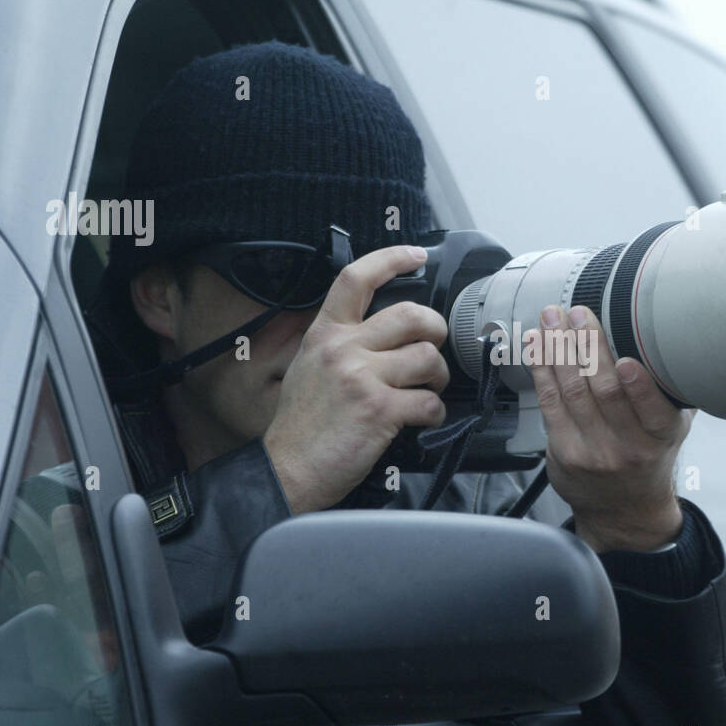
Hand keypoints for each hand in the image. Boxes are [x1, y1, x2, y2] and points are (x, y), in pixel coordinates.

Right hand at [264, 245, 448, 513]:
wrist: (287, 469)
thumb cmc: (301, 427)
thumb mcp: (308, 367)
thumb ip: (342, 344)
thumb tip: (383, 334)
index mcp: (325, 333)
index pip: (357, 278)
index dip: (392, 258)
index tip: (417, 256)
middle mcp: (343, 348)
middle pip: (412, 314)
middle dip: (436, 331)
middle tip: (433, 348)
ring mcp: (362, 377)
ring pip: (428, 357)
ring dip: (439, 377)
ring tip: (428, 391)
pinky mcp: (380, 410)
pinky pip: (429, 401)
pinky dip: (435, 413)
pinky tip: (422, 420)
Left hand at [523, 304, 694, 552]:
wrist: (623, 508)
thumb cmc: (649, 456)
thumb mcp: (673, 427)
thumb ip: (672, 391)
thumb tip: (672, 339)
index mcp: (661, 436)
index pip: (652, 410)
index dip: (638, 386)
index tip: (626, 360)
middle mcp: (628, 447)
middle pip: (605, 392)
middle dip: (588, 347)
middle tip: (577, 314)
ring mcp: (593, 451)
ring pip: (572, 393)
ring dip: (559, 350)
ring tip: (552, 319)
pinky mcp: (563, 451)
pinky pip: (550, 403)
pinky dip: (541, 370)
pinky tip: (537, 346)